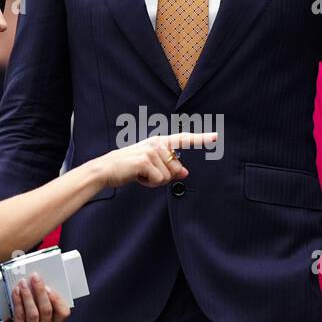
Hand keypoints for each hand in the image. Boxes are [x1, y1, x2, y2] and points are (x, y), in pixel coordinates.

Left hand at [0, 273, 69, 321]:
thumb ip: (37, 304)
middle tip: (35, 277)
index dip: (57, 299)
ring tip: (23, 283)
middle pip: (47, 310)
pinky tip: (16, 292)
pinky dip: (18, 301)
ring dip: (28, 295)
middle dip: (41, 292)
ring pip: (34, 313)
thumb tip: (36, 283)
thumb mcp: (32, 317)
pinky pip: (20, 315)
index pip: (63, 313)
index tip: (49, 287)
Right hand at [98, 131, 218, 188]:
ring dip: (155, 181)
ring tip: (139, 174)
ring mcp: (152, 151)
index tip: (216, 137)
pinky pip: (159, 180)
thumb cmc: (128, 168)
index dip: (201, 139)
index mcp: (159, 142)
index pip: (183, 139)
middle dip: (164, 176)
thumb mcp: (151, 166)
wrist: (106, 170)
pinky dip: (149, 184)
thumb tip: (185, 172)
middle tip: (145, 173)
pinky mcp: (146, 161)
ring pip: (168, 176)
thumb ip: (169, 167)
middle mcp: (157, 143)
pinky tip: (137, 176)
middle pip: (177, 168)